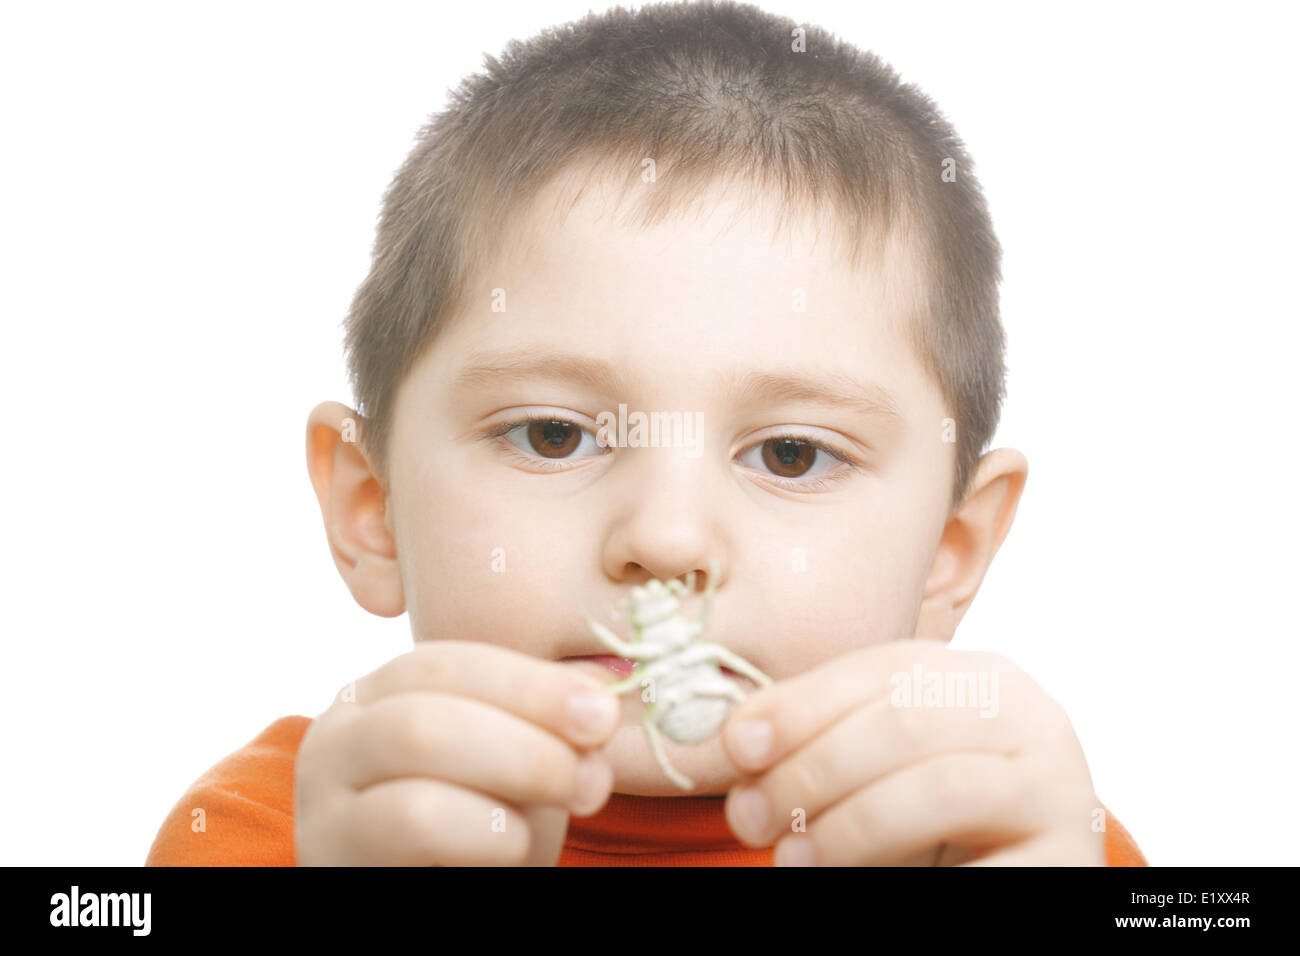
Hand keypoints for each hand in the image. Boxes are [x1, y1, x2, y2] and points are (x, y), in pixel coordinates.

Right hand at [295, 640, 620, 864]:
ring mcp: (325, 801)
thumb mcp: (515, 769)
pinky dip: (481, 829)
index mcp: (384, 692)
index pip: (451, 662)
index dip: (532, 685)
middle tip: (592, 778)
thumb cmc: (475, 831)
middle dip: (526, 738)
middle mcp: (339, 736)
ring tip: (569, 805)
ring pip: (412, 749)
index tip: (603, 713)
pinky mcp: (333, 857)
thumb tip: (597, 703)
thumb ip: (547, 729)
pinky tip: (517, 845)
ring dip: (513, 770)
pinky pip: (408, 825)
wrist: (438, 891)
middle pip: (427, 709)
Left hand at [720, 639, 1105, 864]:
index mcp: (978, 674)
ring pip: (937, 788)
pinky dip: (902, 878)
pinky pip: (978, 868)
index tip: (736, 748)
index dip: (800, 706)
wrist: (1017, 875)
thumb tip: (736, 740)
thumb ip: (819, 739)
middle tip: (749, 818)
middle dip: (813, 769)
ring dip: (848, 826)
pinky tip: (854, 888)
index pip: (878, 670)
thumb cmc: (930, 819)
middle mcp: (1028, 716)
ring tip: (792, 860)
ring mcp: (1059, 786)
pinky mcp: (1068, 859)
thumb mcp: (877, 763)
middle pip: (905, 721)